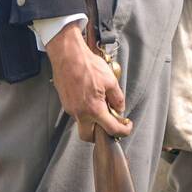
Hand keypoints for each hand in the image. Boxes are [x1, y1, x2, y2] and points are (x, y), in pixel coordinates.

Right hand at [44, 22, 129, 141]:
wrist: (67, 55)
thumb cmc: (86, 65)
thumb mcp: (111, 80)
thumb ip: (117, 98)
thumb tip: (119, 108)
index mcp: (93, 110)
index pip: (111, 129)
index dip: (123, 130)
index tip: (126, 126)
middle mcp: (80, 113)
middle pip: (89, 136)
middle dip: (99, 134)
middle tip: (109, 124)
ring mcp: (70, 109)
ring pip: (82, 123)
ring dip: (92, 119)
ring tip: (100, 103)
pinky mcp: (66, 103)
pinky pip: (77, 112)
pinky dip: (85, 110)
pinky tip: (90, 97)